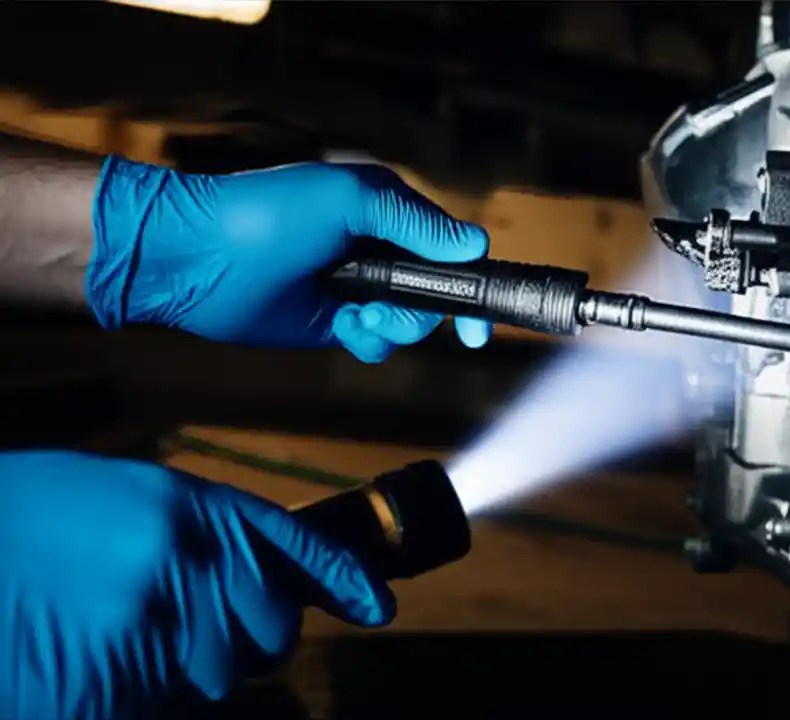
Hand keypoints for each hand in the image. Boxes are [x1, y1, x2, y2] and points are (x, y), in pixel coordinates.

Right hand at [0, 450, 393, 718]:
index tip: (378, 607)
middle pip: (269, 630)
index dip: (342, 578)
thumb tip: (262, 578)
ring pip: (216, 678)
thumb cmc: (30, 515)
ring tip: (124, 635)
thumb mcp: (129, 496)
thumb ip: (203, 532)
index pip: (294, 549)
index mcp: (190, 508)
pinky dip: (144, 695)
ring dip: (190, 670)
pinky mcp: (106, 688)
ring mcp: (147, 630)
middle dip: (248, 638)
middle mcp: (184, 564)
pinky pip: (161, 706)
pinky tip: (102, 662)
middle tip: (194, 627)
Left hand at [87, 158, 491, 361]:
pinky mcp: (332, 322)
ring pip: (409, 321)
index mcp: (387, 212)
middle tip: (385, 308)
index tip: (480, 321)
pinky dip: (370, 340)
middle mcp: (378, 250)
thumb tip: (476, 244)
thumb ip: (416, 222)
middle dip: (423, 309)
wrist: (196, 257)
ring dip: (393, 325)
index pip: (450, 247)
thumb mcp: (349, 199)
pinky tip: (344, 328)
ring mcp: (355, 287)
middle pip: (436, 292)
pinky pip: (376, 340)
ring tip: (357, 316)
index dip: (471, 281)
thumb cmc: (269, 213)